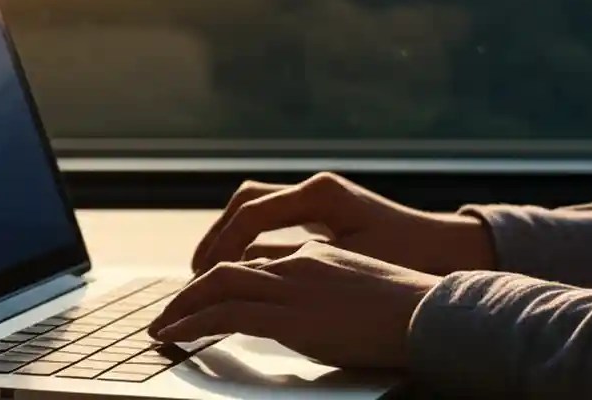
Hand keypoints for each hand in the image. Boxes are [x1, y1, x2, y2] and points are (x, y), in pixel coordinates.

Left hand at [148, 242, 438, 368]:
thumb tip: (310, 315)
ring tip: (162, 327)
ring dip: (182, 306)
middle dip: (192, 289)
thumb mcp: (362, 290)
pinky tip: (174, 336)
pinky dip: (191, 322)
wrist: (429, 315)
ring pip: (217, 285)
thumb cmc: (408, 311)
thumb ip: (328, 292)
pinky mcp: (288, 315)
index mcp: (317, 255)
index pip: (256, 261)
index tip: (205, 297)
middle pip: (227, 266)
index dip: (224, 278)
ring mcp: (291, 286)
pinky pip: (224, 314)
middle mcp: (298, 263)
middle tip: (171, 311)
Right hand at [191, 172, 495, 275]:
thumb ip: (296, 262)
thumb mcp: (348, 263)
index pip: (253, 213)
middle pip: (246, 200)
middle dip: (217, 235)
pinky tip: (241, 267)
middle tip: (196, 270)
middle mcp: (315, 187)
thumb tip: (247, 273)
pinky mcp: (321, 211)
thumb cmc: (404, 259)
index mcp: (320, 193)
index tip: (202, 274)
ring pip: (255, 206)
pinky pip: (272, 219)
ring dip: (230, 235)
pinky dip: (250, 238)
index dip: (223, 245)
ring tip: (209, 269)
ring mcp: (317, 196)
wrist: (444, 251)